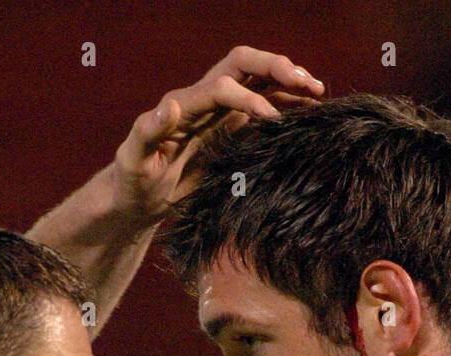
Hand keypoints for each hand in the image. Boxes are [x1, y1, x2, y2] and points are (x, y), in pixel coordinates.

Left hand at [111, 47, 324, 226]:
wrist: (136, 196)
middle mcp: (204, 100)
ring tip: (318, 92)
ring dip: (288, 83)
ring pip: (258, 82)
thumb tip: (170, 106)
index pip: (221, 86)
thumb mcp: (133, 160)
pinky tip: (309, 112)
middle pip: (243, 64)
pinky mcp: (230, 129)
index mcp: (183, 104)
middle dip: (275, 67)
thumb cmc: (132, 180)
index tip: (272, 119)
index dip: (249, 98)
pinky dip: (287, 105)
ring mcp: (220, 113)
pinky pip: (263, 107)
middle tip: (306, 82)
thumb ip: (147, 132)